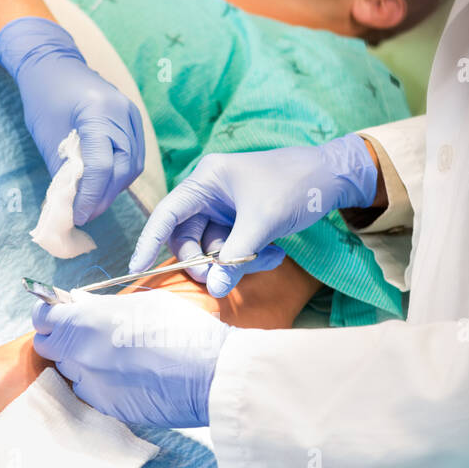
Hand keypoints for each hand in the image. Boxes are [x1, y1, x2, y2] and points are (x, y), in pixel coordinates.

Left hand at [0, 17, 144, 225]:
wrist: (52, 62)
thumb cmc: (43, 96)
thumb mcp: (47, 137)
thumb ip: (63, 172)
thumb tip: (72, 206)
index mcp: (99, 112)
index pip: (101, 166)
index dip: (90, 196)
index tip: (76, 216)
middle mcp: (123, 112)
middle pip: (123, 168)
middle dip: (104, 196)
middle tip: (84, 213)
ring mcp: (132, 115)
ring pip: (132, 166)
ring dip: (113, 189)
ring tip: (92, 202)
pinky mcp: (133, 120)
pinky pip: (133, 156)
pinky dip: (118, 175)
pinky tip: (101, 184)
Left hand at [32, 291, 230, 427]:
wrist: (211, 376)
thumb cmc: (184, 331)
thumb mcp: (144, 303)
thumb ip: (103, 305)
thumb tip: (80, 304)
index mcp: (86, 324)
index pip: (42, 318)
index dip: (49, 313)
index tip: (59, 313)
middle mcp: (81, 356)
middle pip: (48, 346)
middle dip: (61, 337)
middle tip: (86, 332)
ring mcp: (92, 386)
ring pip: (70, 371)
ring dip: (82, 361)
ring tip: (116, 355)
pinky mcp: (106, 408)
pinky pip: (90, 392)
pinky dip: (100, 383)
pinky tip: (126, 375)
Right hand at [130, 134, 377, 296]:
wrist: (332, 178)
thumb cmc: (295, 185)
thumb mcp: (263, 221)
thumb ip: (235, 256)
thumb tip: (214, 289)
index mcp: (207, 180)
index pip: (168, 213)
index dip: (148, 240)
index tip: (136, 267)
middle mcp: (210, 195)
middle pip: (188, 238)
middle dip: (205, 261)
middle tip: (223, 276)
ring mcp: (226, 211)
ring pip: (213, 250)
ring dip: (235, 262)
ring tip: (269, 258)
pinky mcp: (242, 225)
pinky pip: (233, 251)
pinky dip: (250, 259)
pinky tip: (276, 254)